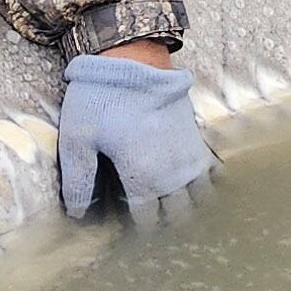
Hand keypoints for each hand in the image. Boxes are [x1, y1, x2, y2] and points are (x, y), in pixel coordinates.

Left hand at [59, 51, 213, 219]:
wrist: (132, 58)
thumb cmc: (100, 99)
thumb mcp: (77, 141)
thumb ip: (78, 182)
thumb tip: (76, 214)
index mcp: (143, 178)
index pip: (147, 222)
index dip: (137, 231)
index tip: (127, 230)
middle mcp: (172, 173)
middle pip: (179, 216)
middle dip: (166, 224)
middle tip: (151, 221)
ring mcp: (190, 155)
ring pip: (202, 198)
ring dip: (190, 206)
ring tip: (174, 208)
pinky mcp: (198, 137)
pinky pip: (215, 171)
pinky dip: (208, 183)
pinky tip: (193, 182)